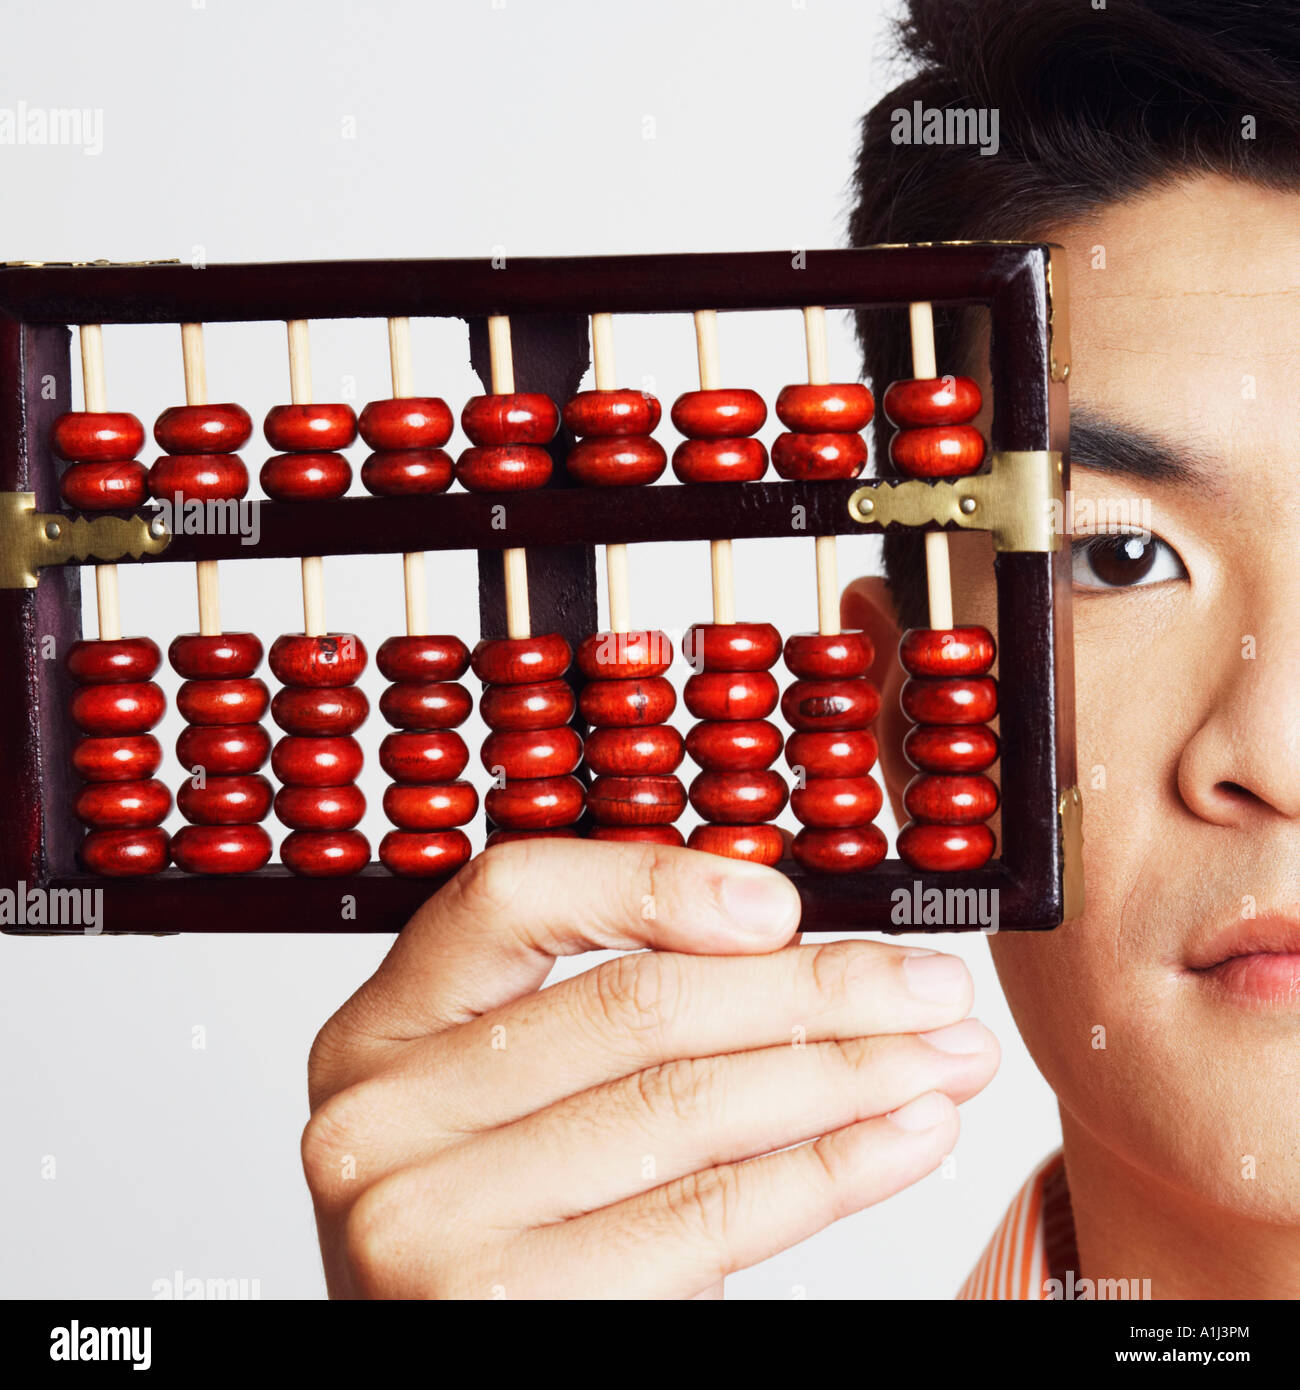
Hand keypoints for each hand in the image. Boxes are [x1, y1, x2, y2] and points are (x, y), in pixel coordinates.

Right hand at [302, 839, 997, 1298]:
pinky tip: (899, 1137)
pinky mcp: (502, 1308)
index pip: (509, 898)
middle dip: (809, 989)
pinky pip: (707, 1216)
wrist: (460, 1367)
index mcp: (378, 1031)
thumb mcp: (508, 1108)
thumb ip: (599, 1023)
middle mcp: (381, 1118)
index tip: (784, 903)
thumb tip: (777, 936)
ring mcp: (428, 1221)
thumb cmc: (499, 1235)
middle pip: (629, 1007)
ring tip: (941, 1057)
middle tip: (923, 985)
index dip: (655, 883)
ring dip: (844, 1073)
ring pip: (686, 1106)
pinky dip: (828, 1170)